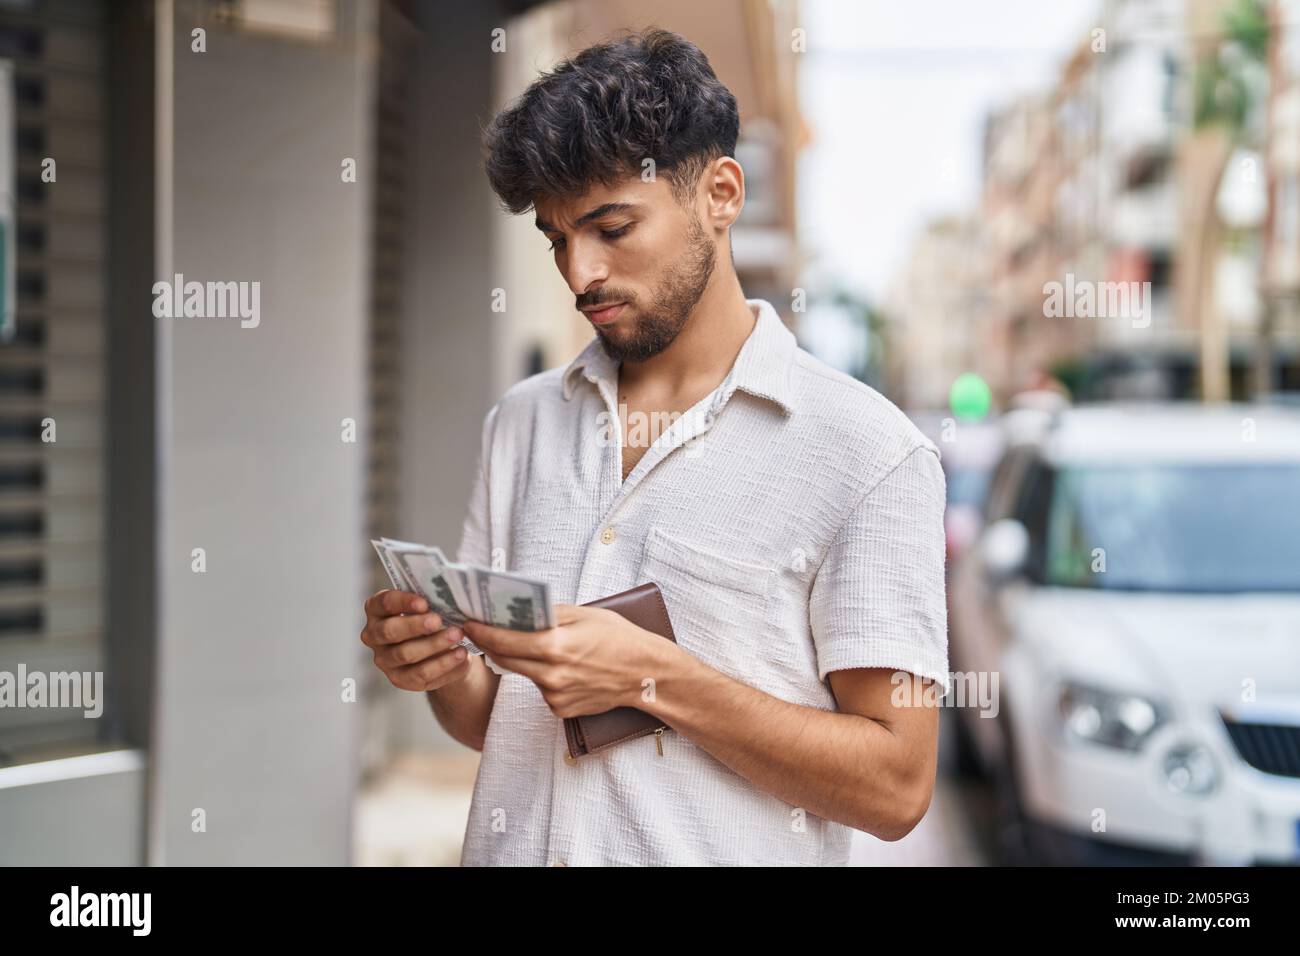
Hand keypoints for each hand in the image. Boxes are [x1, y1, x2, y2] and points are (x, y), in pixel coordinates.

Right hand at [361, 589, 472, 691]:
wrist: (442, 649)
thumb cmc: (431, 619)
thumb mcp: (429, 606)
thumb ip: (430, 601)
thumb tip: (447, 599)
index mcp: (377, 610)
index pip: (383, 603)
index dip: (402, 602)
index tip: (424, 603)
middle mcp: (374, 635)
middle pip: (389, 631)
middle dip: (415, 625)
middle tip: (438, 621)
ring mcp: (385, 660)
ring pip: (406, 654)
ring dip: (434, 644)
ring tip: (457, 636)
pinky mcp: (400, 680)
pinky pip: (421, 674)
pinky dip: (444, 664)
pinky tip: (460, 654)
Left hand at [461, 604, 677, 717]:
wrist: (646, 675)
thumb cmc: (620, 639)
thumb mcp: (584, 615)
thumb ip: (548, 614)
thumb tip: (517, 609)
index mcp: (556, 646)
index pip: (504, 640)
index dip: (481, 631)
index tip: (467, 622)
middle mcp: (552, 674)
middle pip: (505, 659)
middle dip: (491, 644)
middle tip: (480, 630)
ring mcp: (555, 695)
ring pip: (523, 673)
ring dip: (521, 659)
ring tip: (537, 644)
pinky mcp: (560, 709)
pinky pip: (540, 688)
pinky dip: (543, 676)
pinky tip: (561, 667)